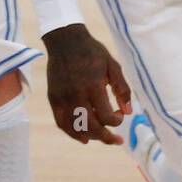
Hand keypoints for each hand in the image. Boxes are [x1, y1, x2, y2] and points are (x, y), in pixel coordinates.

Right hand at [42, 24, 131, 144]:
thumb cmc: (93, 53)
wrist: (65, 40)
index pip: (106, 116)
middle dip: (106, 137)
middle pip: (91, 127)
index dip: (116, 121)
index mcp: (93, 86)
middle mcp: (76, 94)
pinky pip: (61, 123)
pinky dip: (72, 133)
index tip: (119, 115)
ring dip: (91, 136)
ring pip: (76, 128)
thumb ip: (122, 89)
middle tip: (117, 141)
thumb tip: (128, 113)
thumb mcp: (113, 66)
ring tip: (101, 138)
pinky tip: (83, 138)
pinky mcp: (53, 98)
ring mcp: (62, 98)